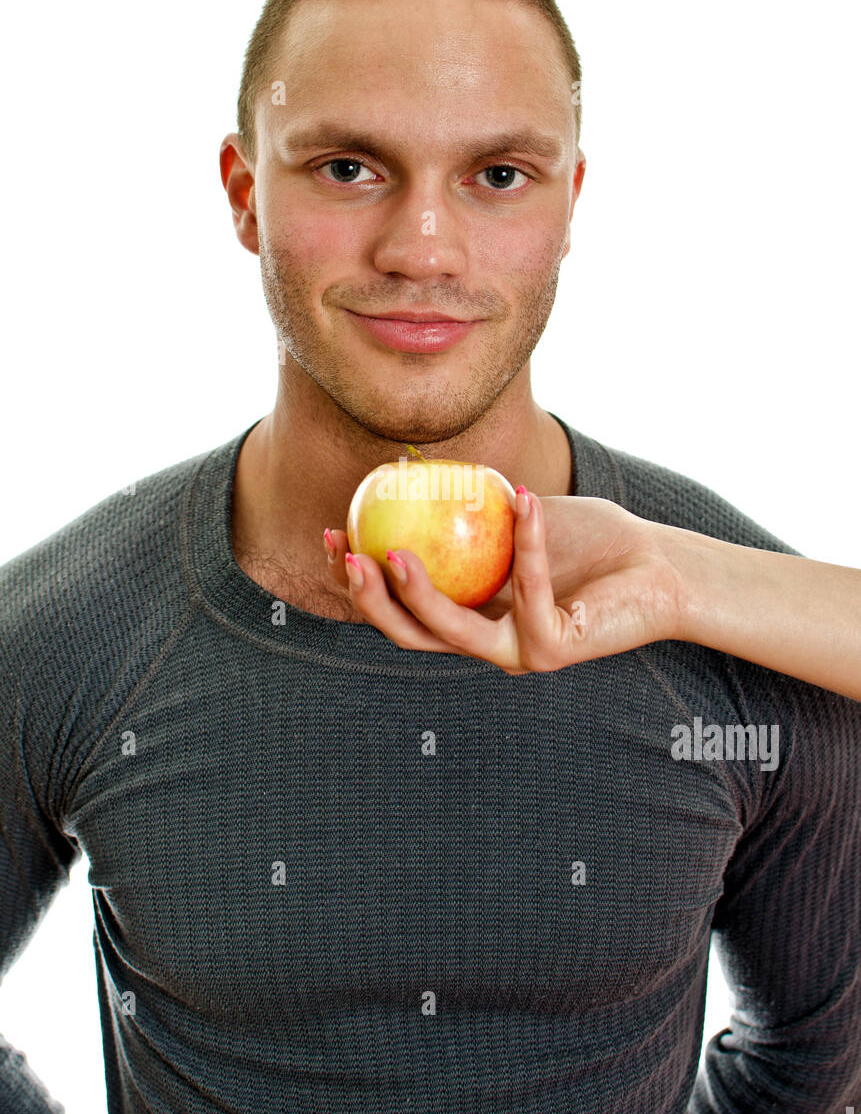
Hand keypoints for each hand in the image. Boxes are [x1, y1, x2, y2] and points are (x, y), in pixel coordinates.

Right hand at [323, 490, 685, 674]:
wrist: (657, 566)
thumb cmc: (589, 540)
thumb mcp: (516, 512)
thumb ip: (468, 502)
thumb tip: (408, 462)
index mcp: (469, 614)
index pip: (400, 606)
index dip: (357, 580)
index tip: (333, 534)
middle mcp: (487, 641)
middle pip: (410, 632)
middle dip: (368, 600)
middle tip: (347, 555)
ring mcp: (518, 651)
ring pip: (452, 632)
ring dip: (418, 595)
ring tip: (394, 552)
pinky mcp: (553, 649)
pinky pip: (528, 590)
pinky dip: (527, 542)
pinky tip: (525, 499)